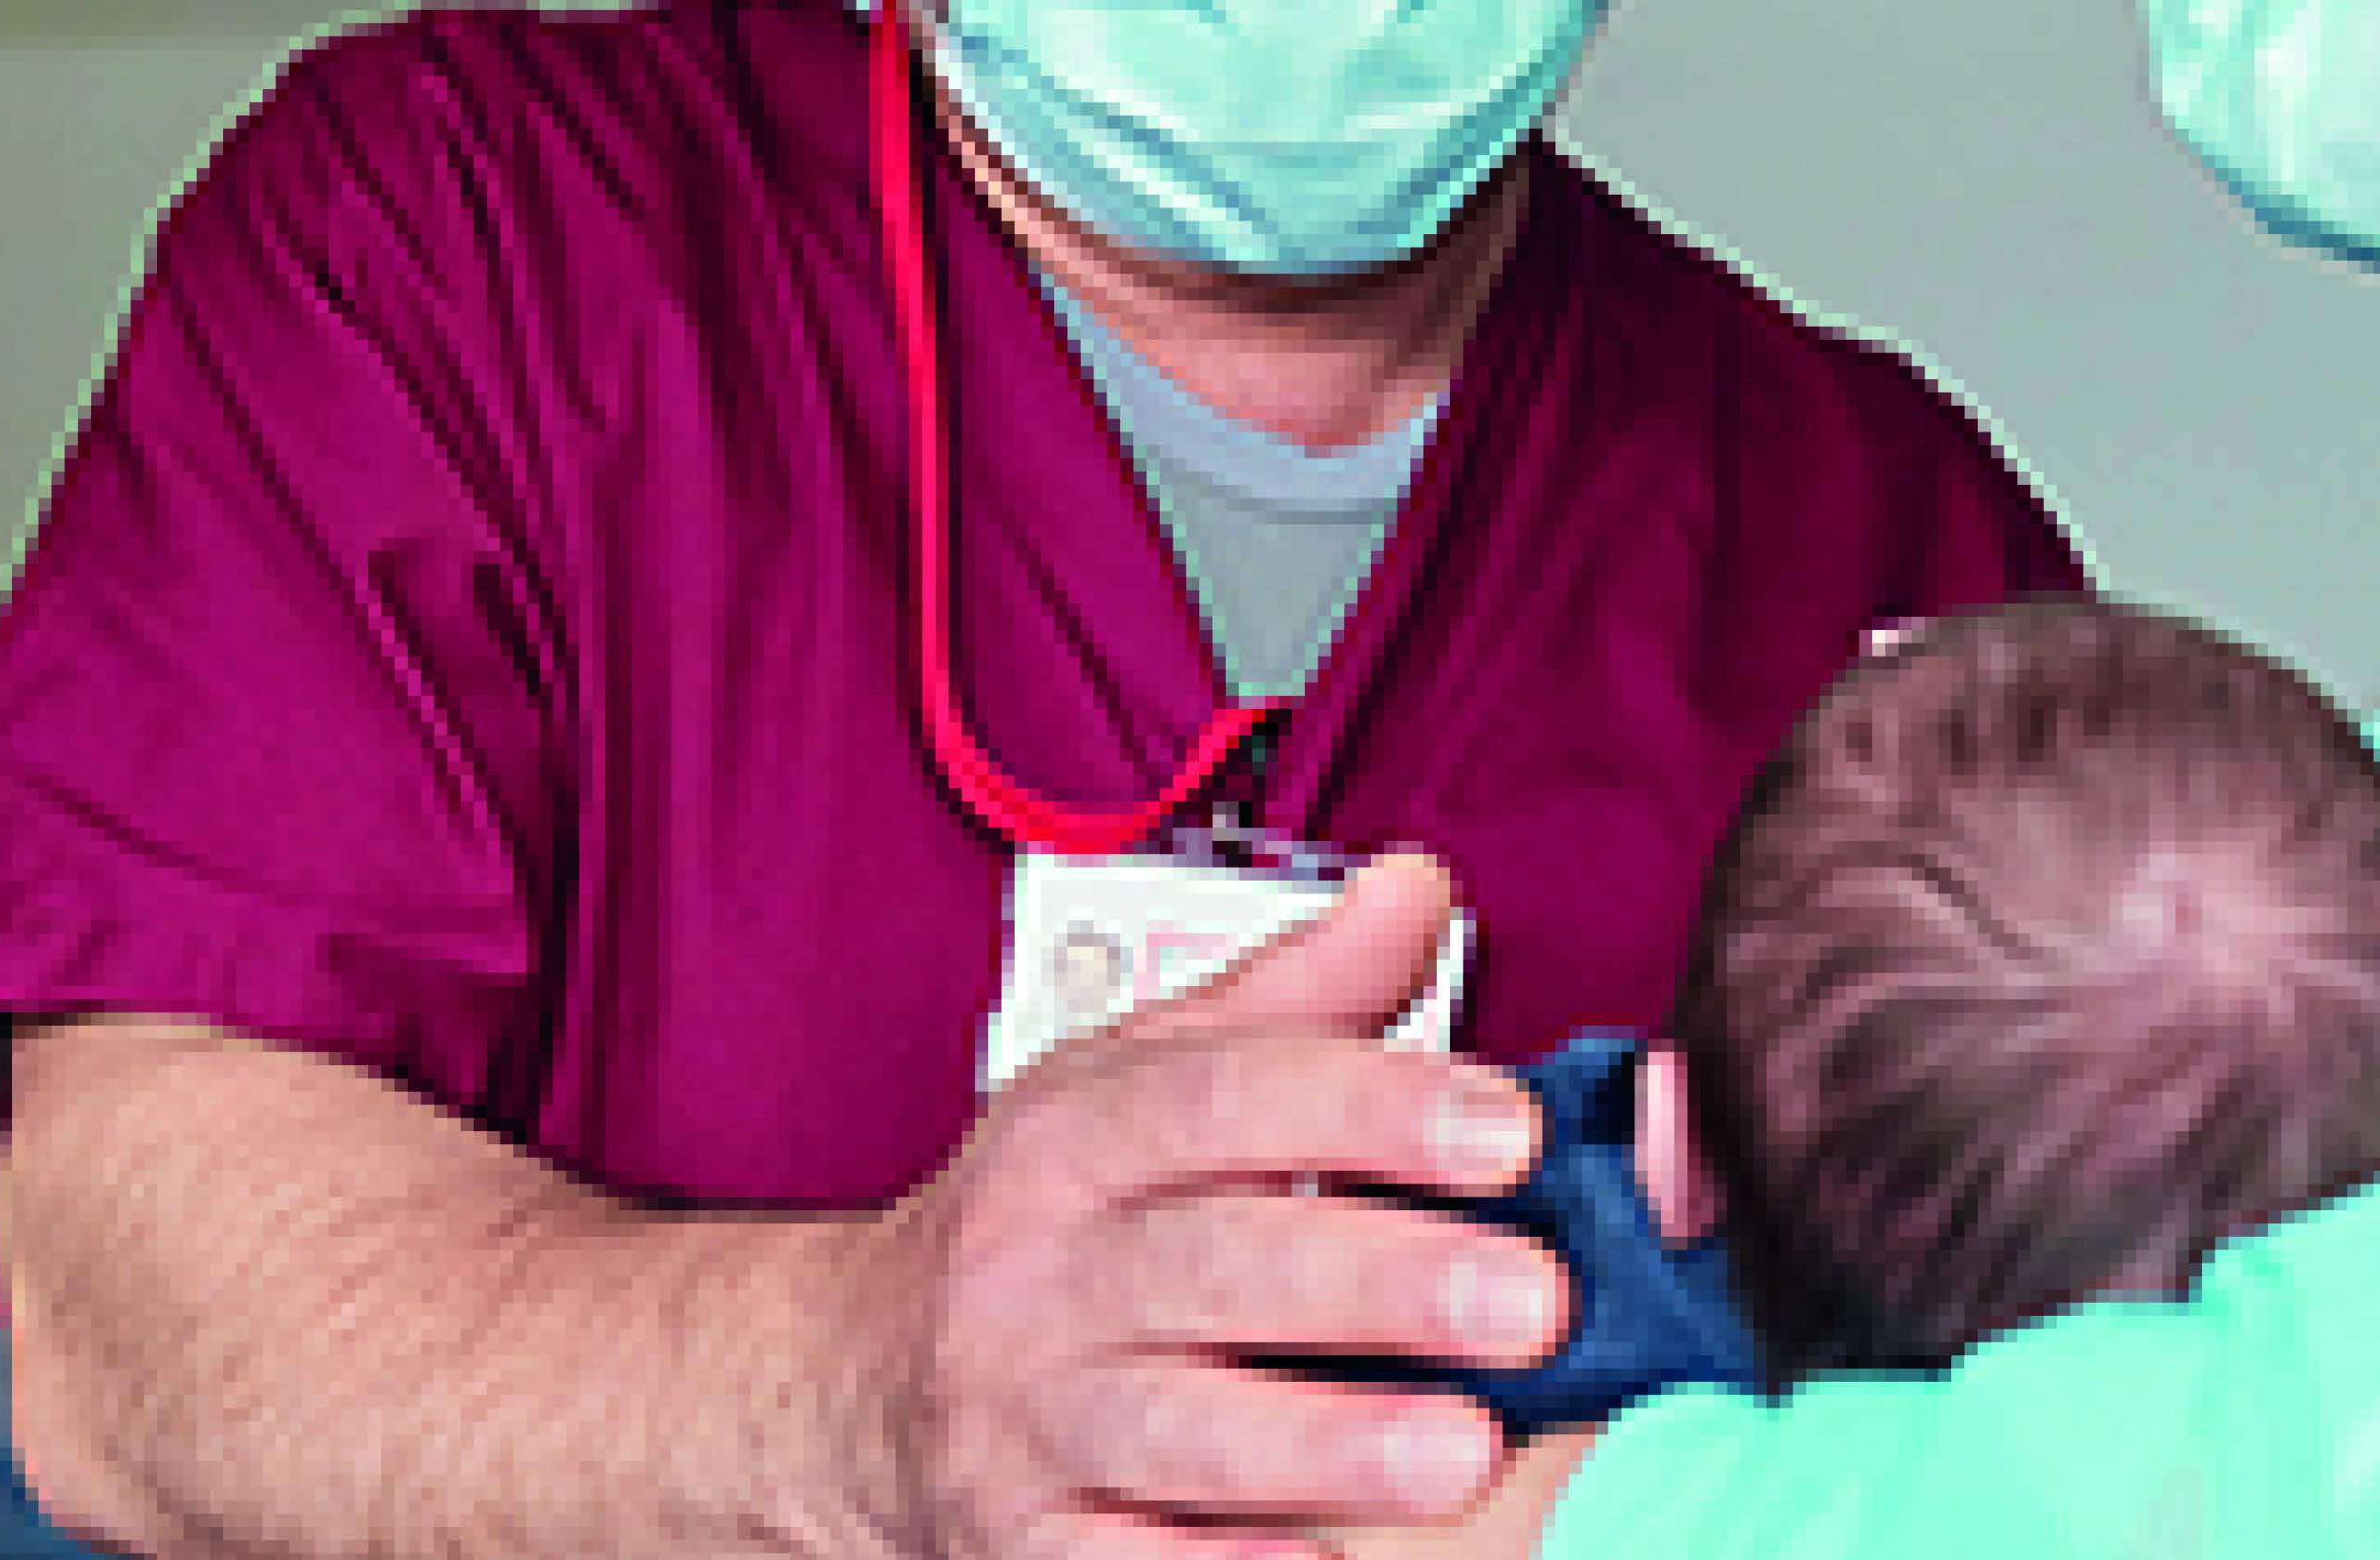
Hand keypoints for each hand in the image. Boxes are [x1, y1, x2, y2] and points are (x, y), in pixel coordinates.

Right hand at [854, 852, 1572, 1559]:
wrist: (848, 1384)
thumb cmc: (1050, 1222)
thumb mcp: (1143, 1079)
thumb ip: (1297, 995)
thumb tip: (1419, 887)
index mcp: (1082, 1137)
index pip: (1229, 1098)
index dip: (1372, 1106)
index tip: (1509, 1128)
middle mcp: (1043, 1272)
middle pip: (1215, 1263)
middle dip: (1378, 1280)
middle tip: (1531, 1299)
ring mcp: (1028, 1419)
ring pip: (1175, 1428)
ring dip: (1324, 1443)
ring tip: (1464, 1453)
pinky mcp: (1024, 1549)